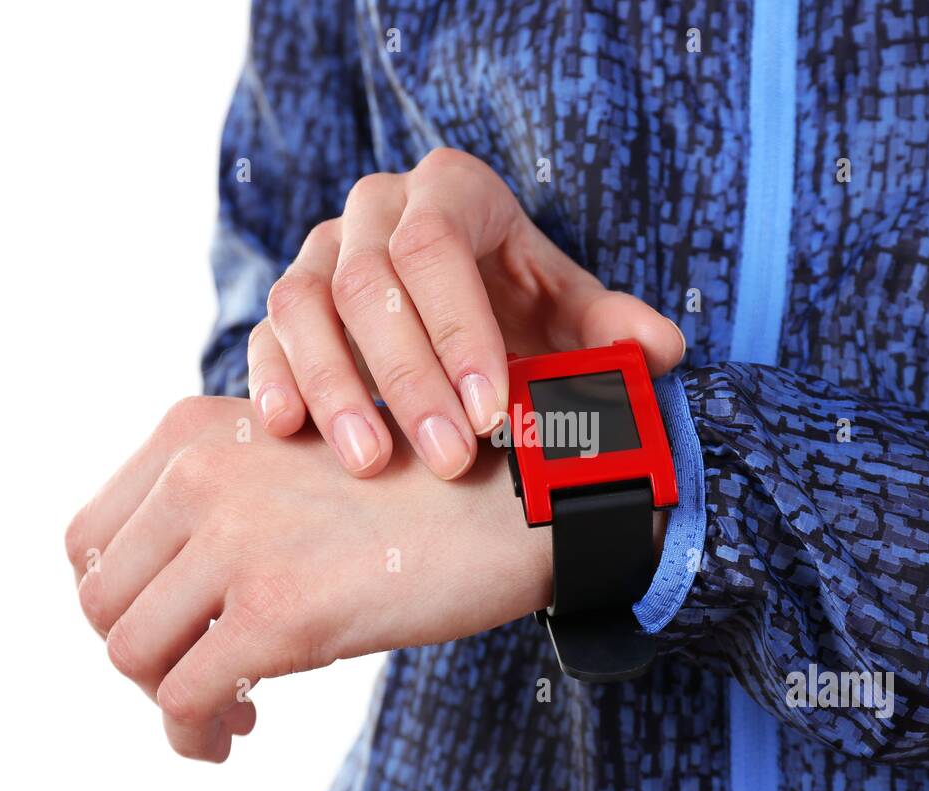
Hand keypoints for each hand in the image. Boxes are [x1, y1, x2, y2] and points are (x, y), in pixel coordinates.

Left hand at [65, 396, 552, 761]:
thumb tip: (165, 599)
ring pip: (131, 652)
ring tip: (229, 712)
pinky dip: (196, 734)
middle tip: (202, 679)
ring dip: (168, 698)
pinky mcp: (276, 613)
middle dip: (145, 654)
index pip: (90, 538)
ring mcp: (236, 543)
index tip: (173, 630)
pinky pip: (185, 699)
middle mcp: (200, 475)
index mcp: (198, 432)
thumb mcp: (296, 462)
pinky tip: (238, 732)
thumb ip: (222, 501)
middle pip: (102, 599)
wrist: (516, 502)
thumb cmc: (422, 489)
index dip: (121, 600)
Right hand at [246, 147, 685, 479]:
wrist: (464, 307)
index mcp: (453, 190)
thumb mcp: (571, 310)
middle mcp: (375, 209)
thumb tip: (662, 350)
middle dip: (410, 377)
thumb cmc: (522, 304)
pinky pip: (266, 333)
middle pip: (370, 281)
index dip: (459, 329)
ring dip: (335, 387)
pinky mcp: (287, 300)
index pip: (438, 245)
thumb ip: (613, 327)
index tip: (493, 411)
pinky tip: (289, 431)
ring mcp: (321, 252)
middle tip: (448, 458)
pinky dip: (275, 381)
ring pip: (303, 304)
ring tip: (371, 462)